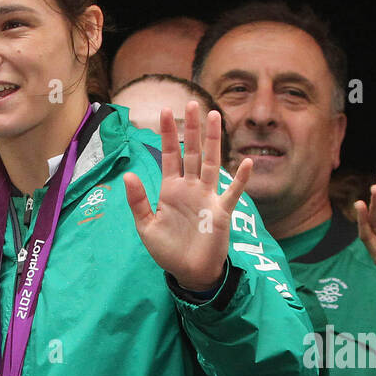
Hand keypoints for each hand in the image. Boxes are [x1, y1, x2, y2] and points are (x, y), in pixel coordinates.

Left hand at [124, 102, 250, 291]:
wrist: (189, 272)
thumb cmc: (168, 251)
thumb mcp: (146, 227)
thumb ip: (138, 201)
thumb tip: (129, 175)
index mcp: (170, 189)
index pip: (169, 155)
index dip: (166, 134)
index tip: (163, 110)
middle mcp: (190, 188)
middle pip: (191, 152)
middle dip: (191, 128)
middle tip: (192, 102)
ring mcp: (207, 197)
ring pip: (211, 163)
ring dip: (213, 141)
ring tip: (215, 117)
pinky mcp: (221, 212)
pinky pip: (233, 192)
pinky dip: (240, 179)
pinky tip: (246, 163)